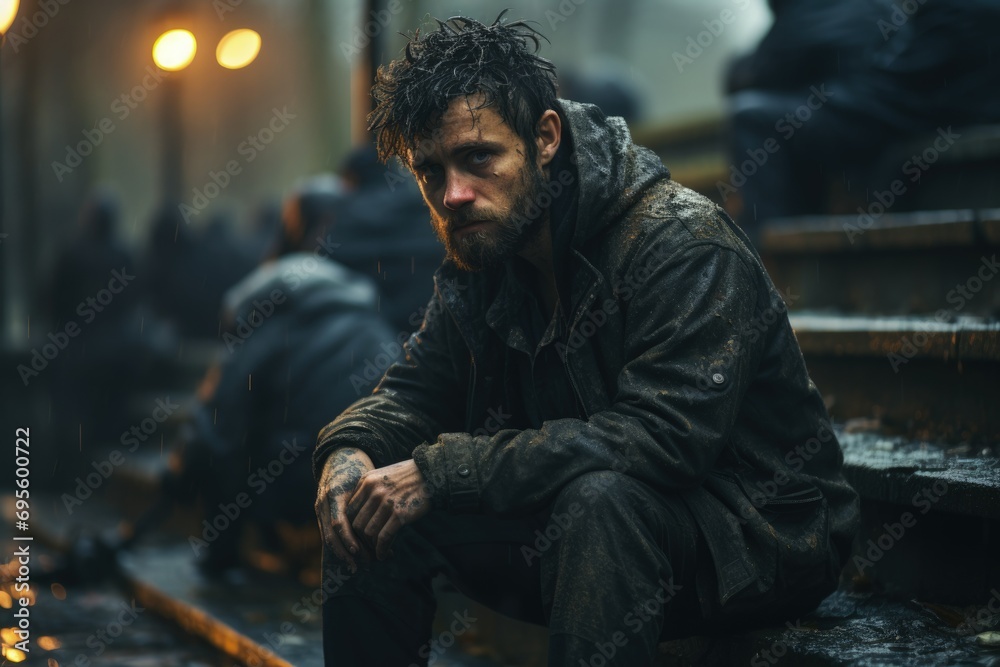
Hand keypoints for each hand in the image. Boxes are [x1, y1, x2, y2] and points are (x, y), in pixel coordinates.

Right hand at [315, 447, 374, 572]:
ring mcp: (319, 508)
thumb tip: (387, 522)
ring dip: (342, 553)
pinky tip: (351, 556)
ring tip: (358, 565)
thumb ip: (370, 499)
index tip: (359, 552)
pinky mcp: (320, 512)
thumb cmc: (358, 467)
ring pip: (327, 537)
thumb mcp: (365, 480)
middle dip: (346, 552)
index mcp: (335, 493)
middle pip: (331, 535)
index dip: (348, 539)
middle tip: (364, 564)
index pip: (339, 523)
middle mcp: (323, 502)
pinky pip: (328, 533)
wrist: (340, 455)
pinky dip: (339, 546)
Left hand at [347, 459, 431, 560]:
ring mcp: (386, 502)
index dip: (352, 527)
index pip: (349, 510)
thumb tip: (359, 516)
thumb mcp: (383, 476)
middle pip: (356, 523)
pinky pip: (383, 537)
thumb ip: (368, 490)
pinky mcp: (399, 514)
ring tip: (376, 553)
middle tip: (367, 549)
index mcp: (366, 481)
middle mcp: (373, 491)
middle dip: (360, 540)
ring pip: (368, 532)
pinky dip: (381, 550)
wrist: (431, 474)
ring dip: (371, 547)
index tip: (359, 536)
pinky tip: (384, 555)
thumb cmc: (408, 476)